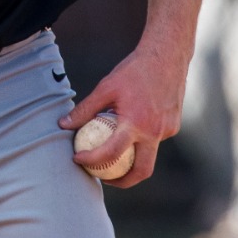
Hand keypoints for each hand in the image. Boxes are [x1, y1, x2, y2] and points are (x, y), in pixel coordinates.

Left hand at [58, 44, 186, 189]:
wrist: (168, 55)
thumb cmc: (134, 70)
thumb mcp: (106, 87)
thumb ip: (85, 109)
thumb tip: (63, 124)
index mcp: (136, 123)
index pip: (112, 153)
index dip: (92, 161)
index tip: (79, 159)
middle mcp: (155, 132)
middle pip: (141, 172)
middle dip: (123, 181)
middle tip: (104, 178)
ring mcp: (168, 130)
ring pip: (150, 154)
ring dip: (133, 159)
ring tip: (114, 154)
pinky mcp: (174, 125)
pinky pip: (156, 139)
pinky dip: (143, 139)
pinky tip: (132, 126)